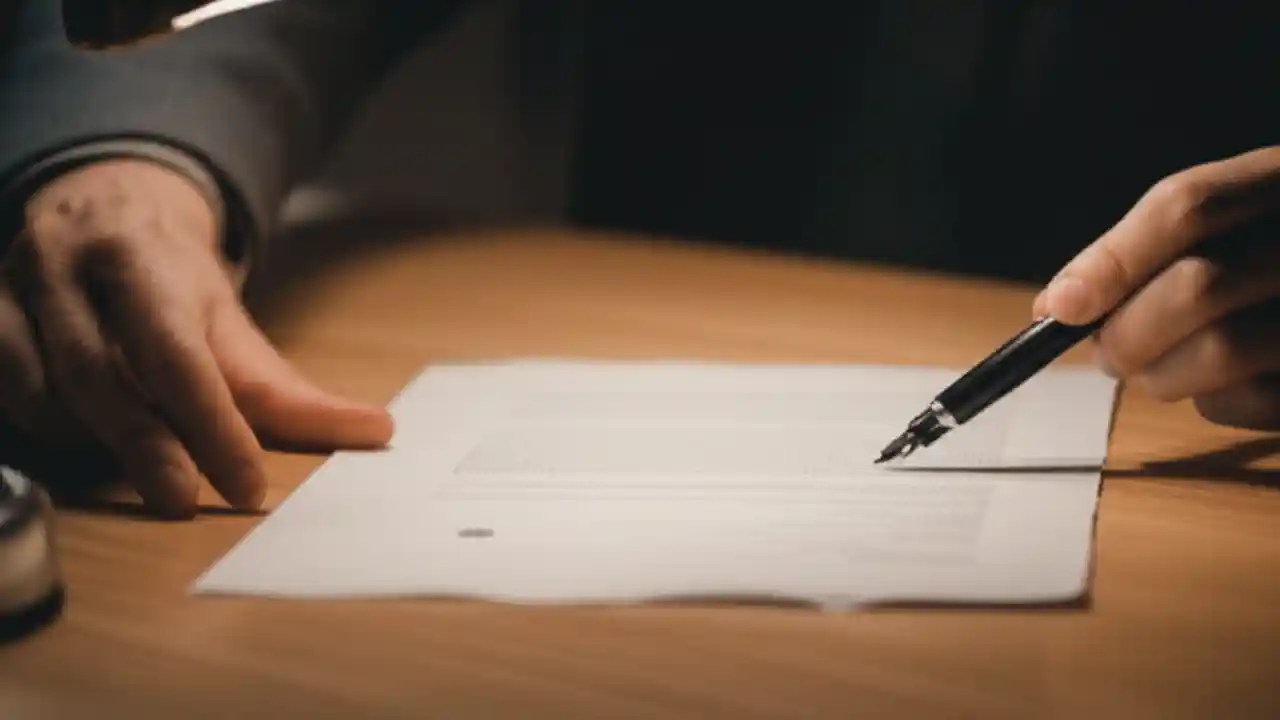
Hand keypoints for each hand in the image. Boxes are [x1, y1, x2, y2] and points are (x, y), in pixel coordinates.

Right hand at [0, 159, 392, 517]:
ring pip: (42, 391)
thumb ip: (289, 388)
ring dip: (95, 443)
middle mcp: (65, 266)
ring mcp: (10, 290)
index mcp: (141, 255)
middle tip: (187, 502)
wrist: (97, 206)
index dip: (211, 423)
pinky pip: (6, 393)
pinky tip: (88, 447)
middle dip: (146, 447)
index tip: (246, 484)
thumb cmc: (170, 278)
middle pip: (99, 374)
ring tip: (152, 475)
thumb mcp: (230, 320)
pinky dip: (48, 431)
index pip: (174, 351)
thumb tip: (377, 431)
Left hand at [1034, 146, 1279, 429]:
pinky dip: (1213, 400)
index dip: (1113, 261)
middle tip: (1107, 352)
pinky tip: (1220, 383)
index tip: (1059, 307)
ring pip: (1221, 348)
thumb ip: (1144, 252)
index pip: (1187, 206)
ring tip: (1155, 369)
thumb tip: (1058, 306)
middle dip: (1128, 332)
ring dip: (1160, 373)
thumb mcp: (1224, 227)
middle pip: (1197, 286)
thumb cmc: (1260, 261)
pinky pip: (1255, 400)